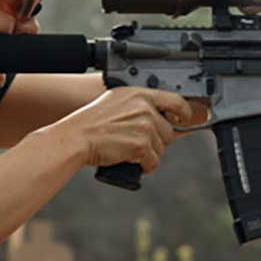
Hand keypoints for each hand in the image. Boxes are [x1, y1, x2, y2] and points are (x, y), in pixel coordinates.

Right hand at [60, 87, 193, 172]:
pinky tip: (131, 161)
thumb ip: (140, 106)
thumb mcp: (116, 103)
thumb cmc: (91, 123)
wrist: (76, 137)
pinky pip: (153, 161)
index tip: (185, 119)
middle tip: (137, 143)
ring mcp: (145, 126)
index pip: (175, 100)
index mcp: (139, 94)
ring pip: (161, 148)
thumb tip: (161, 117)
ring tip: (128, 151)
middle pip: (169, 131)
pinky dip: (144, 166)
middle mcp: (145, 107)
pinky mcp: (142, 145)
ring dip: (148, 154)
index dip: (185, 112)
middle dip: (157, 141)